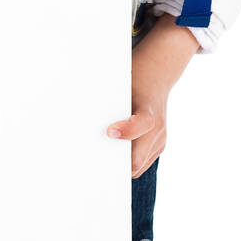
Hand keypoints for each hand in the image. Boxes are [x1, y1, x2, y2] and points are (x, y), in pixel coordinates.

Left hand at [106, 11, 199, 176]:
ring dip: (120, 165)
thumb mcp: (121, 83)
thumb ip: (107, 101)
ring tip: (101, 158)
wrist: (157, 74)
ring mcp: (160, 140)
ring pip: (137, 166)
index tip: (109, 131)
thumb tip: (80, 115)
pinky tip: (114, 154)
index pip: (142, 125)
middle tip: (92, 162)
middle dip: (115, 163)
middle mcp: (158, 128)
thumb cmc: (134, 78)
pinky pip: (140, 163)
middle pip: (136, 158)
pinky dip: (127, 162)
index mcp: (149, 110)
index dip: (126, 131)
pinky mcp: (159, 146)